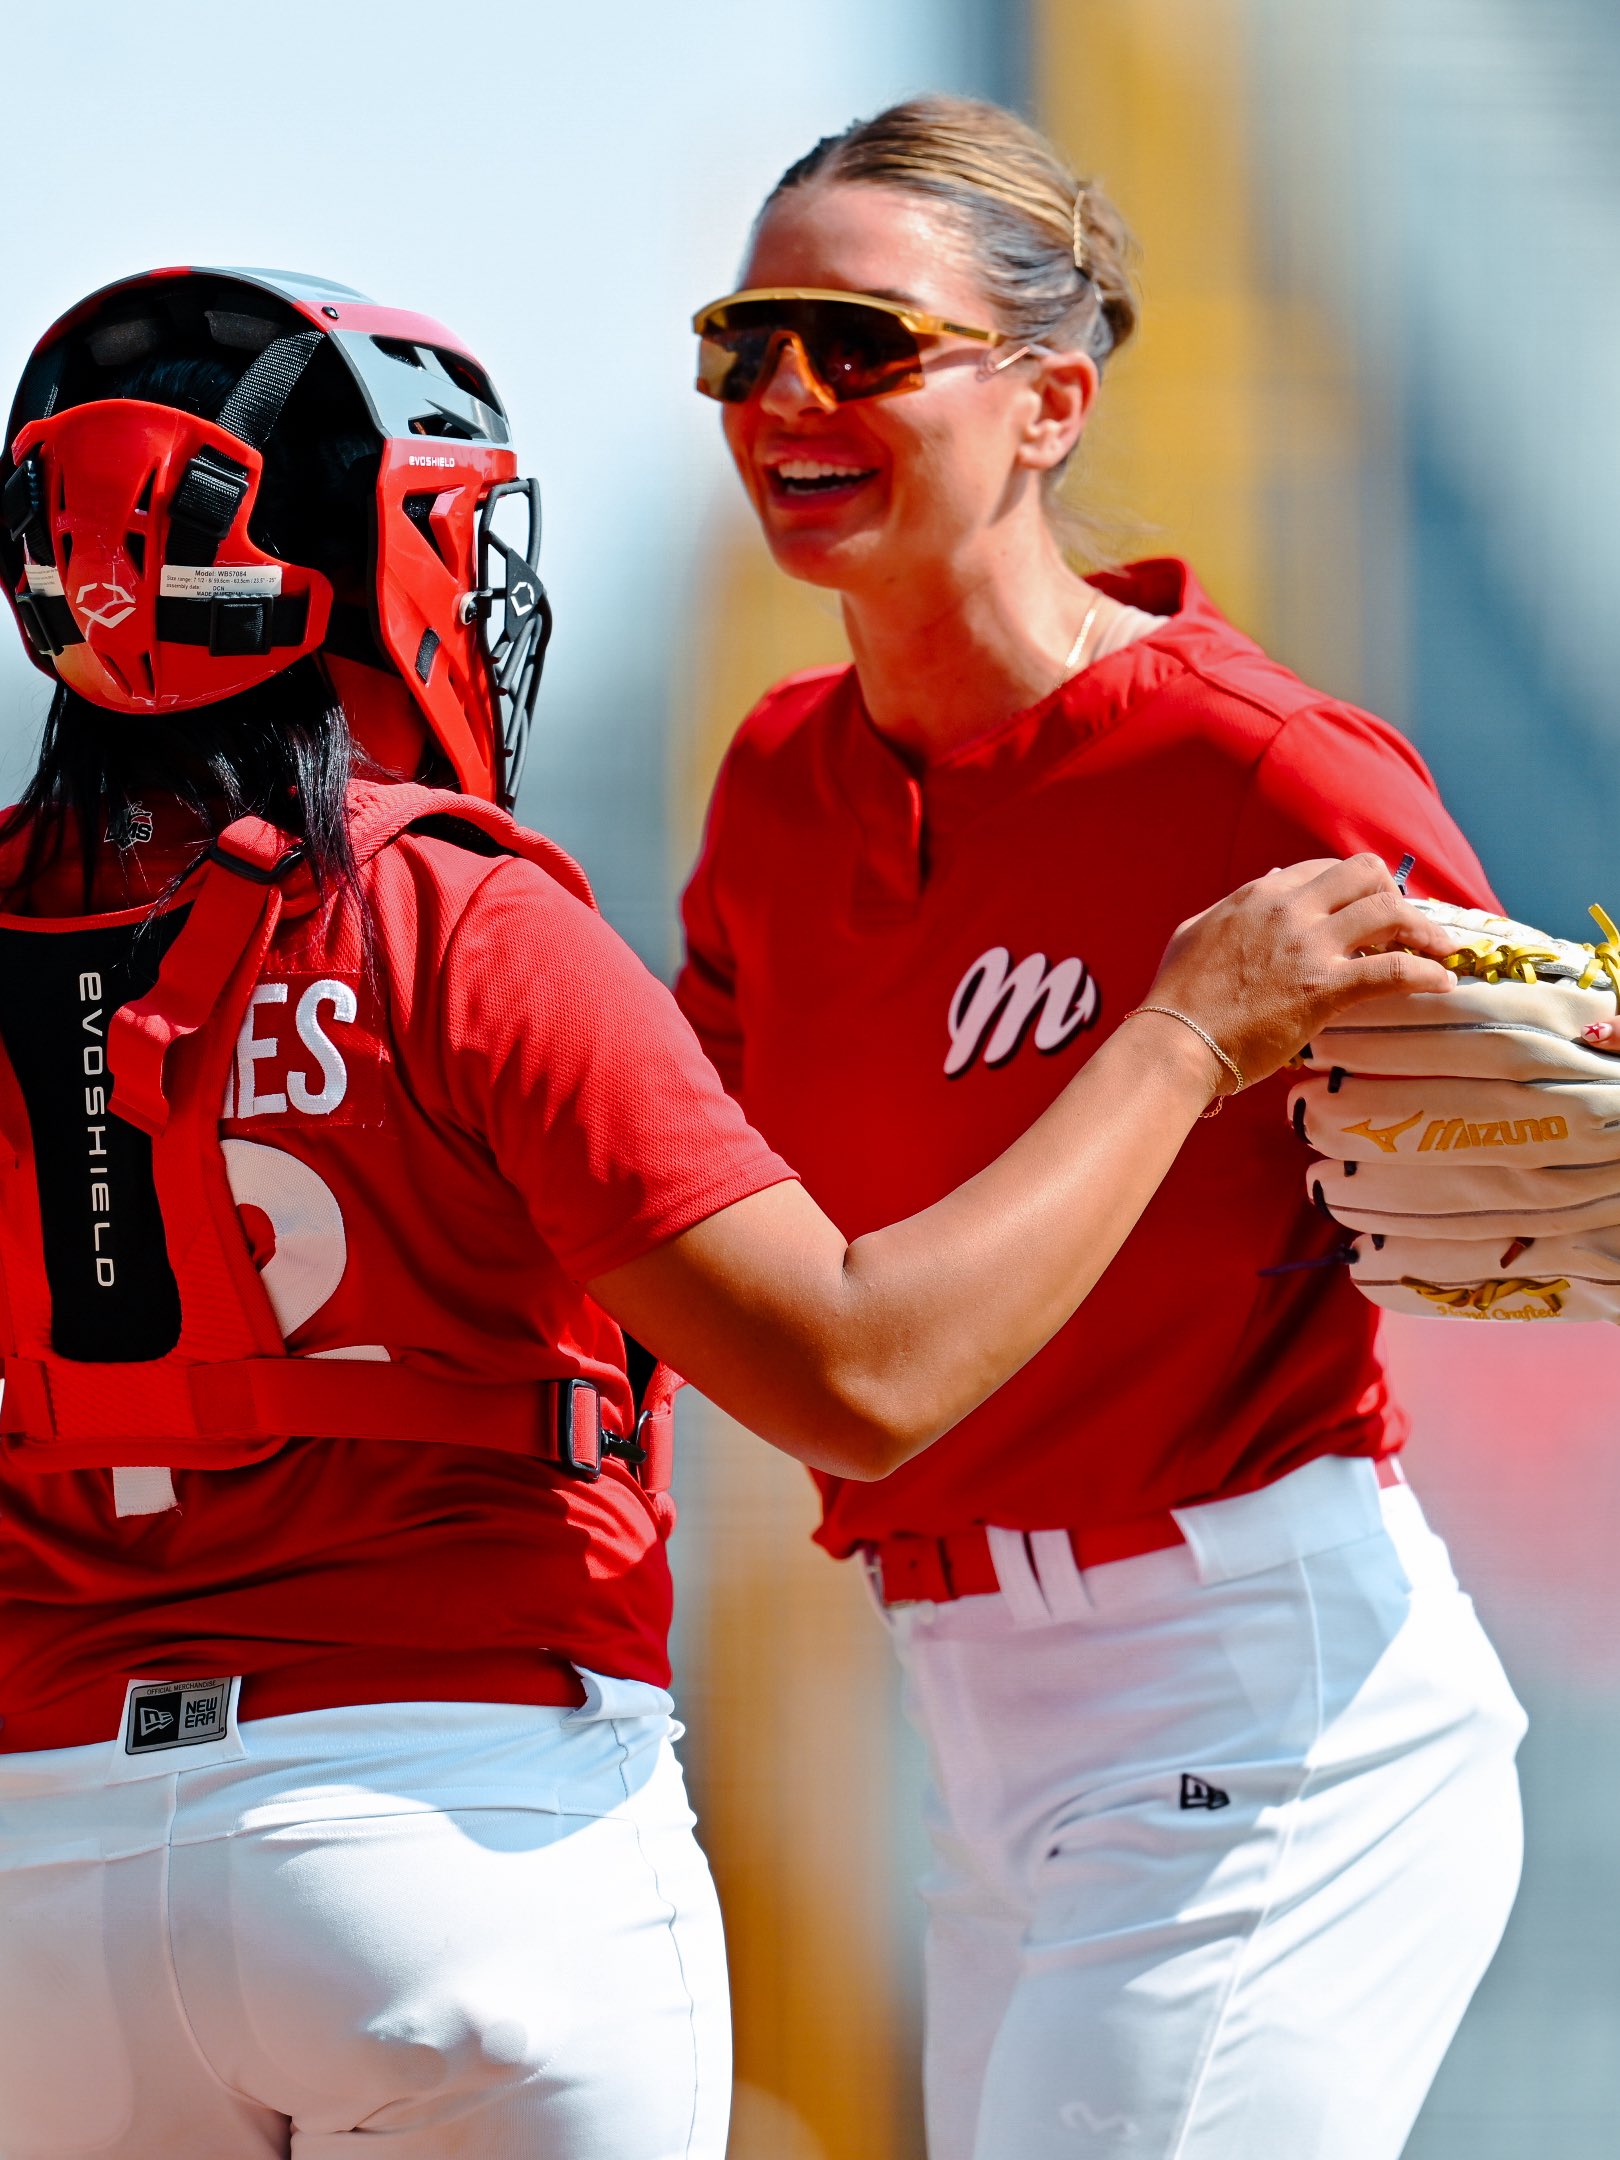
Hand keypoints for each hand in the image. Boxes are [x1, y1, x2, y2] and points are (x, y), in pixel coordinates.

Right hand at [1143, 856, 1458, 1094]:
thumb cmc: (1178, 997)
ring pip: (1390, 912)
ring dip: (1424, 928)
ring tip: (1440, 950)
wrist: (1175, 1043)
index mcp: (1260, 895)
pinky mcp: (1324, 989)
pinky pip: (1393, 970)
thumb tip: (1267, 884)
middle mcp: (1289, 909)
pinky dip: (1426, 974)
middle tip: (1406, 926)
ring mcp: (1309, 947)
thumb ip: (1234, 905)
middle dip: (1395, 894)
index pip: (1324, 870)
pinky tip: (1443, 983)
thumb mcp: (1197, 931)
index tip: (1365, 912)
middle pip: (1366, 874)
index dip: (1353, 888)